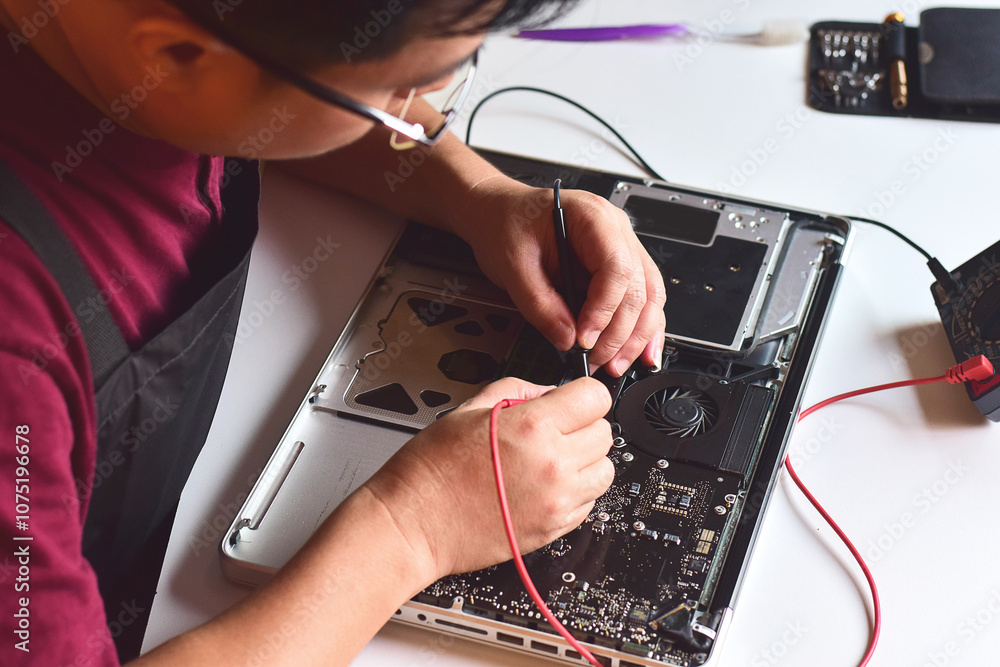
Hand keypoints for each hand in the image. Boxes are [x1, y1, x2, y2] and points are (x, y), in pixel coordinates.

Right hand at [361, 376, 613, 580]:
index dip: (583, 395)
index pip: (596, 397)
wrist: (413, 523)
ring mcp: (558, 500)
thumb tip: (549, 391)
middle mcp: (554, 463)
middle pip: (605, 433)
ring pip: (605, 470)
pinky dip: (575, 492)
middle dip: (583, 426)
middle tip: (554, 430)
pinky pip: (589, 503)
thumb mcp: (469, 409)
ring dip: (585, 462)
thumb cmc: (431, 470)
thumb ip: (518, 391)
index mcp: (533, 426)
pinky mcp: (555, 528)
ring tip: (551, 460)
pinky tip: (542, 486)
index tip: (571, 400)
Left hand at [457, 176, 666, 376]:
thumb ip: (540, 304)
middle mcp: (616, 230)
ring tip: (617, 364)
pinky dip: (642, 328)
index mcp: (592, 216)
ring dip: (637, 336)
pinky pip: (642, 299)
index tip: (584, 338)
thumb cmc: (506, 225)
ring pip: (649, 297)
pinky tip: (641, 353)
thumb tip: (567, 339)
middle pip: (638, 287)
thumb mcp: (513, 266)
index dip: (604, 309)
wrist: (497, 213)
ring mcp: (622, 247)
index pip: (616, 268)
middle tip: (597, 359)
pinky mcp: (617, 268)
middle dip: (621, 332)